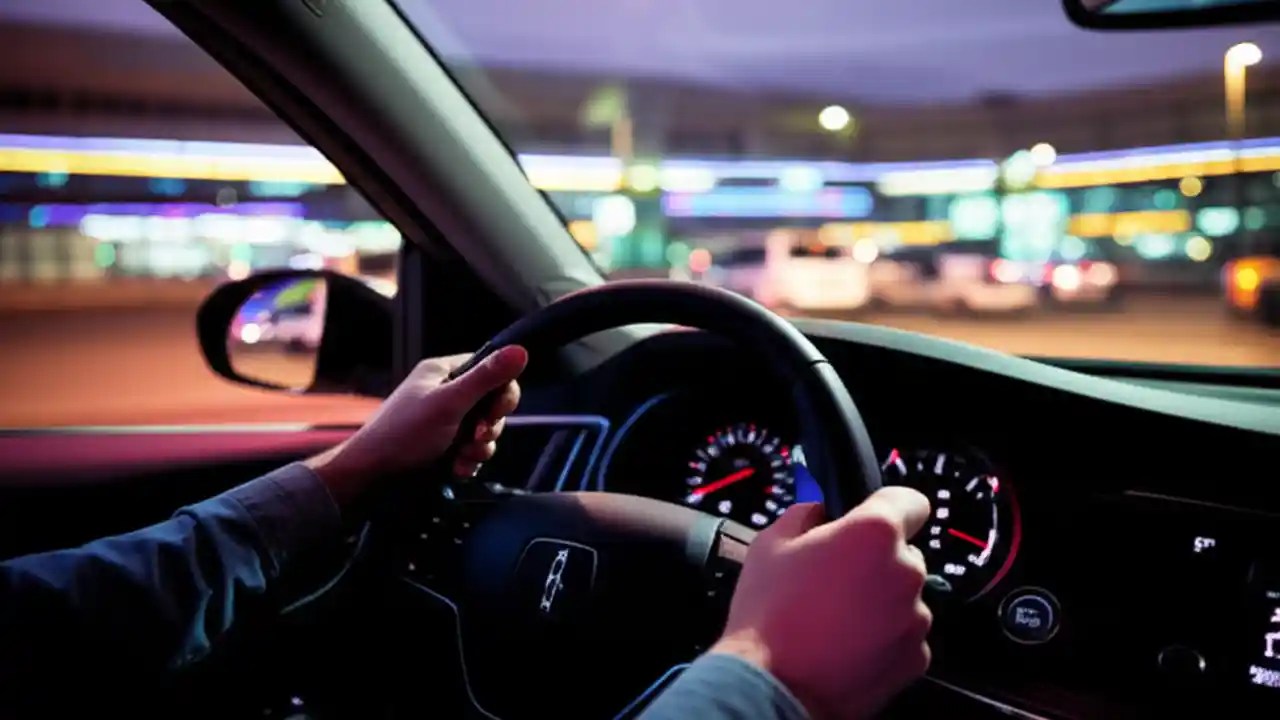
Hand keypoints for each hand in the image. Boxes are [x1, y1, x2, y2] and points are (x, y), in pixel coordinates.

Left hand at [306, 346, 527, 509]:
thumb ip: (486, 378)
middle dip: (489, 426)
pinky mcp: (445, 447)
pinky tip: (457, 469)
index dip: (501, 392)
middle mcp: (446, 394)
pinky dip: (469, 462)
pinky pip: (473, 451)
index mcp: (443, 372)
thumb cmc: (404, 433)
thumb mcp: (449, 403)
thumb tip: (521, 350)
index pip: (490, 370)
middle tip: (477, 437)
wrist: (372, 478)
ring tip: (462, 458)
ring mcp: (446, 422)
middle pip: (492, 404)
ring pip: (485, 431)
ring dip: (479, 448)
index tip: (496, 411)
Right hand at [710, 487, 932, 719]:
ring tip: (833, 617)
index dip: (888, 506)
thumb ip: (805, 515)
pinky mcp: (915, 656)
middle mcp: (905, 572)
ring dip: (878, 600)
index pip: (910, 501)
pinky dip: (882, 637)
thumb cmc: (768, 615)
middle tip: (833, 578)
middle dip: (873, 561)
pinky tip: (845, 643)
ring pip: (902, 595)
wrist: (773, 687)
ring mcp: (915, 618)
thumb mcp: (771, 543)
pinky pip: (903, 634)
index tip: (872, 517)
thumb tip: (818, 511)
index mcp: (874, 533)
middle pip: (902, 553)